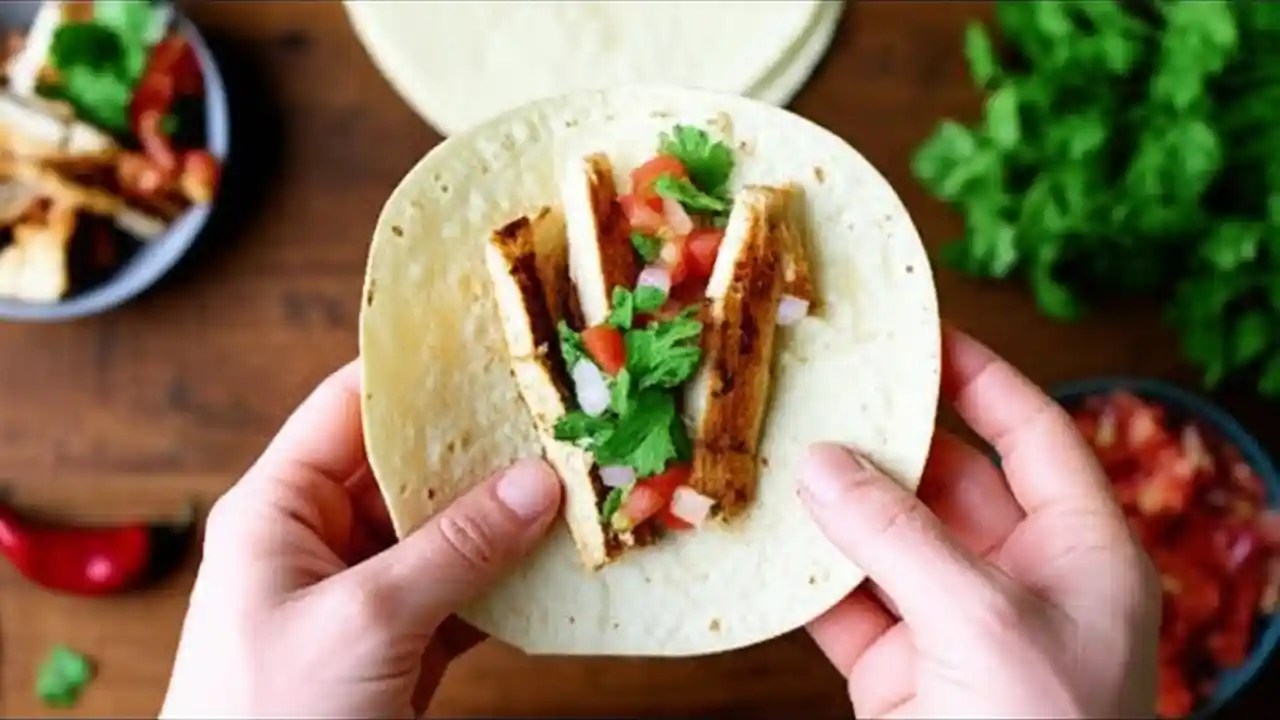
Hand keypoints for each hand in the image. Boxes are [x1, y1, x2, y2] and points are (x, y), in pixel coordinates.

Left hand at [161, 360, 561, 717]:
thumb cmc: (270, 719)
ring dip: (506, 516)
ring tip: (577, 481)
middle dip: (483, 449)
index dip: (418, 372)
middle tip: (559, 418)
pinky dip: (507, 578)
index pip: (350, 408)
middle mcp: (318, 540)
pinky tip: (557, 560)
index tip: (492, 345)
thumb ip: (455, 548)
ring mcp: (362, 593)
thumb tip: (537, 484)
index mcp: (278, 510)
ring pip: (445, 531)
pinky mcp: (398, 643)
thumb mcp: (364, 622)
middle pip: (410, 468)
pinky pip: (461, 590)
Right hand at [799, 328, 1160, 717]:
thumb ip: (900, 538)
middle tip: (820, 382)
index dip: (978, 377)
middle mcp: (1016, 581)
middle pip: (944, 481)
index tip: (918, 332)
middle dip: (883, 435)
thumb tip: (821, 465)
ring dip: (830, 501)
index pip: (1031, 435)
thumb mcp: (984, 622)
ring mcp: (951, 627)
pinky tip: (760, 534)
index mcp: (1079, 554)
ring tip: (773, 444)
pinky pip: (843, 604)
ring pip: (882, 540)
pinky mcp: (896, 674)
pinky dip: (801, 574)